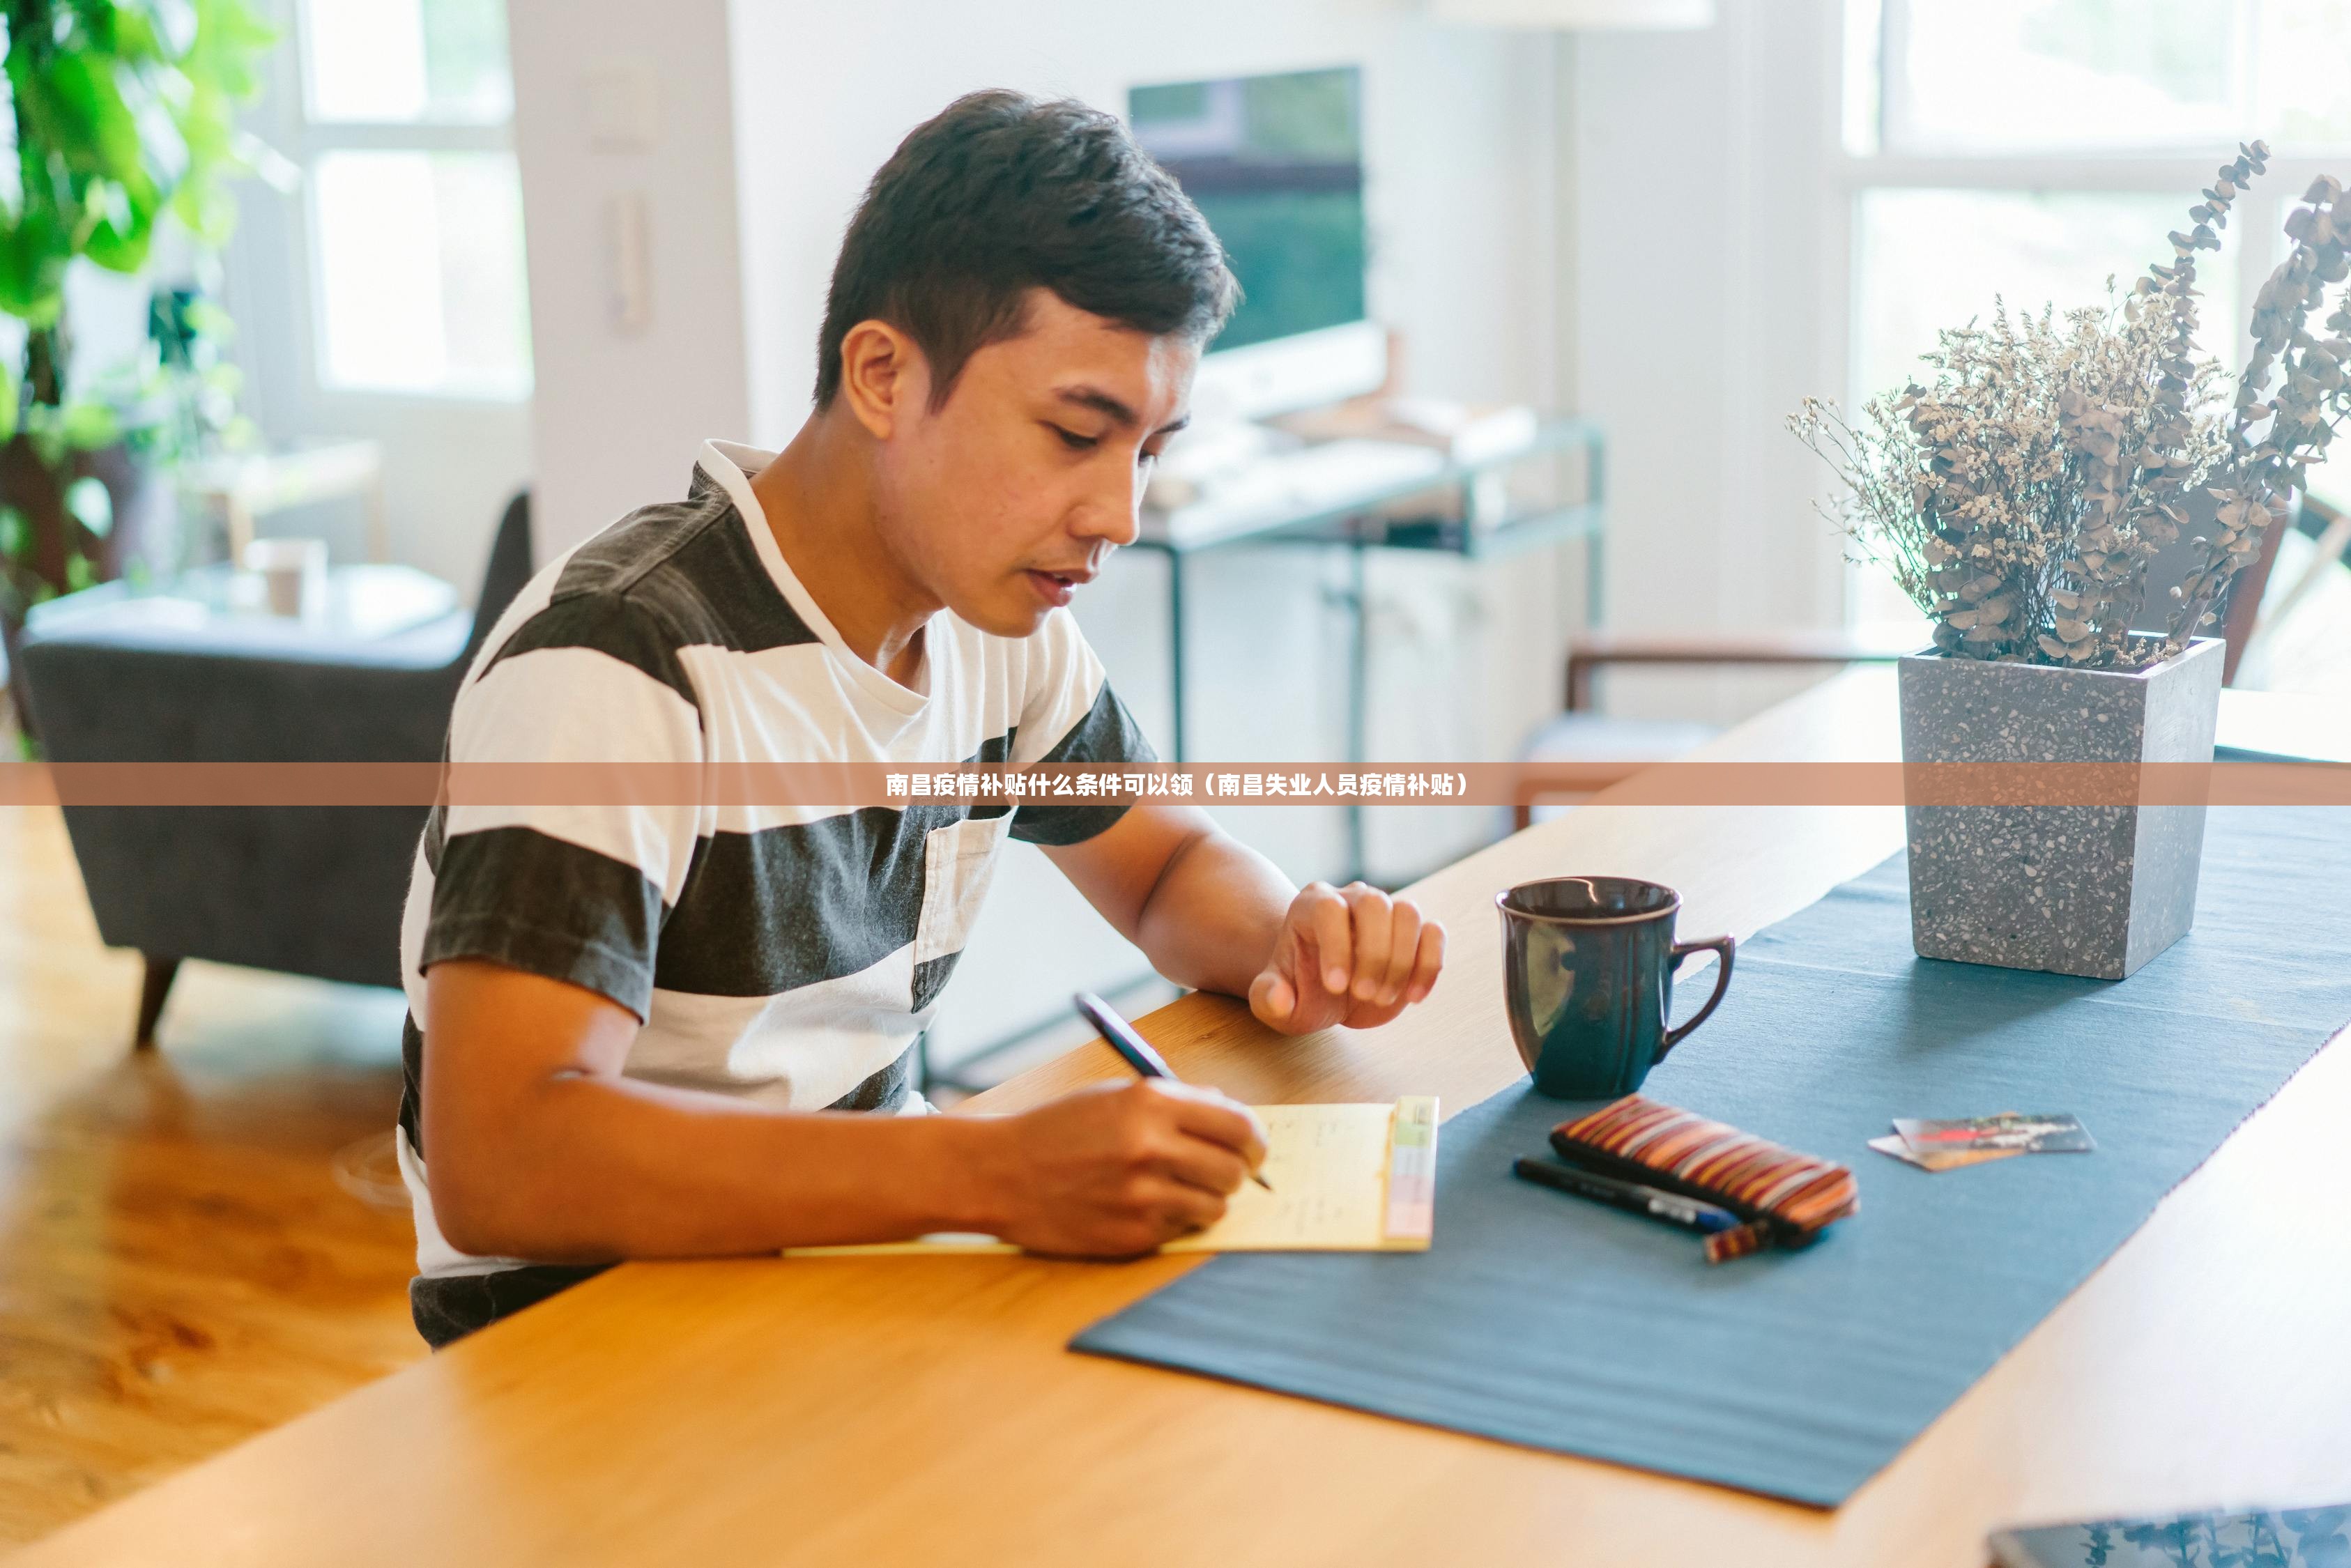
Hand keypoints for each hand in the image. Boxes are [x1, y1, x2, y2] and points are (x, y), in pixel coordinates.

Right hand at [978, 1079, 1267, 1256]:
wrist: (1000, 1173)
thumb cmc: (1059, 1130)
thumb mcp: (1116, 1095)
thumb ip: (1177, 1103)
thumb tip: (1233, 1118)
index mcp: (1150, 1104)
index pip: (1238, 1124)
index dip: (1254, 1139)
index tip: (1253, 1147)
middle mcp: (1150, 1148)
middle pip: (1234, 1170)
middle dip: (1236, 1172)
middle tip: (1220, 1172)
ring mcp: (1142, 1197)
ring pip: (1216, 1206)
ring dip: (1207, 1200)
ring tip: (1178, 1189)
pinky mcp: (1132, 1236)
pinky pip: (1181, 1231)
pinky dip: (1174, 1221)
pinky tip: (1144, 1207)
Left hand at [1248, 881, 1444, 1033]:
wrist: (1327, 992)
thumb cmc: (1298, 991)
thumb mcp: (1273, 1001)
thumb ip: (1267, 999)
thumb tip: (1280, 999)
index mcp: (1312, 906)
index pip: (1330, 909)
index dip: (1336, 946)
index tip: (1335, 987)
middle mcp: (1351, 898)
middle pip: (1375, 903)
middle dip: (1374, 954)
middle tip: (1362, 995)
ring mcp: (1386, 912)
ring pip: (1408, 913)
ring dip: (1401, 961)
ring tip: (1382, 998)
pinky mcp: (1414, 934)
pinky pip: (1434, 933)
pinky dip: (1430, 965)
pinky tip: (1413, 997)